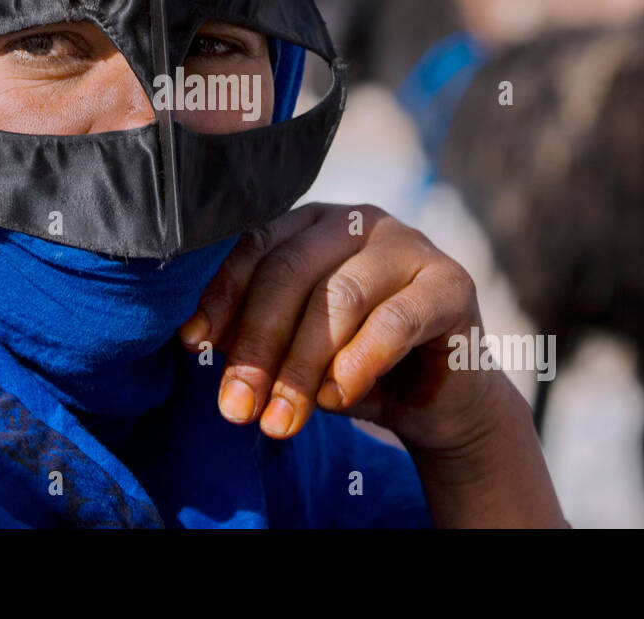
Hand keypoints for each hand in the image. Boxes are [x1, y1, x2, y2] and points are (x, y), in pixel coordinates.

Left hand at [178, 202, 498, 452]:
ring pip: (338, 297)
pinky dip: (358, 364)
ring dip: (301, 366)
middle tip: (236, 406)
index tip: (193, 346)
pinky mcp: (450, 284)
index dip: (221, 296)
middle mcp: (356, 221)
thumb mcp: (295, 351)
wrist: (439, 403)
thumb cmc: (353, 368)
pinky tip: (335, 401)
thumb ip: (255, 336)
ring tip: (280, 421)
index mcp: (309, 223)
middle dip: (257, 343)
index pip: (255, 245)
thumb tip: (198, 342)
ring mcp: (408, 245)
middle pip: (290, 270)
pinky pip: (394, 321)